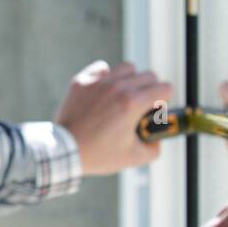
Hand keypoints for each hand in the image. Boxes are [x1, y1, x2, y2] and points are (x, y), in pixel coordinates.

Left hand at [54, 60, 172, 175]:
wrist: (63, 151)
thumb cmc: (98, 155)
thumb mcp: (133, 158)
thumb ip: (154, 148)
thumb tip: (157, 138)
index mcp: (132, 103)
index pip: (164, 87)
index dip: (164, 101)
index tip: (153, 112)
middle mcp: (117, 88)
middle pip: (149, 76)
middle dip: (150, 91)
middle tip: (140, 107)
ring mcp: (98, 82)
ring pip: (127, 68)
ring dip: (131, 80)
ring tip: (123, 96)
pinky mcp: (82, 82)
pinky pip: (102, 68)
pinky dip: (106, 77)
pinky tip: (104, 91)